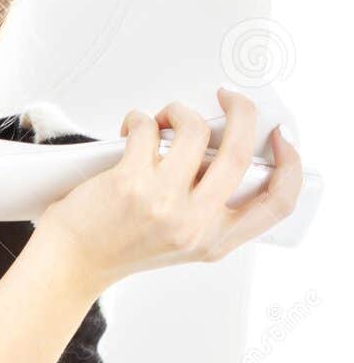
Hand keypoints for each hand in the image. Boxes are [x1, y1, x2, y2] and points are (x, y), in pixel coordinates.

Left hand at [41, 88, 303, 291]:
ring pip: (194, 130)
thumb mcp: (181, 240)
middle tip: (227, 99)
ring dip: (179, 111)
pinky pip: (149, 128)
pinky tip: (131, 130)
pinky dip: (140, 119)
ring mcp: (163, 203)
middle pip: (239, 152)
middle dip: (241, 110)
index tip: (280, 138)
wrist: (72, 263)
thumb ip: (209, 207)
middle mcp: (194, 224)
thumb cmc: (119, 246)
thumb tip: (226, 148)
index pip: (277, 203)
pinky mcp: (131, 184)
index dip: (291, 164)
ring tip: (163, 120)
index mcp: (214, 240)